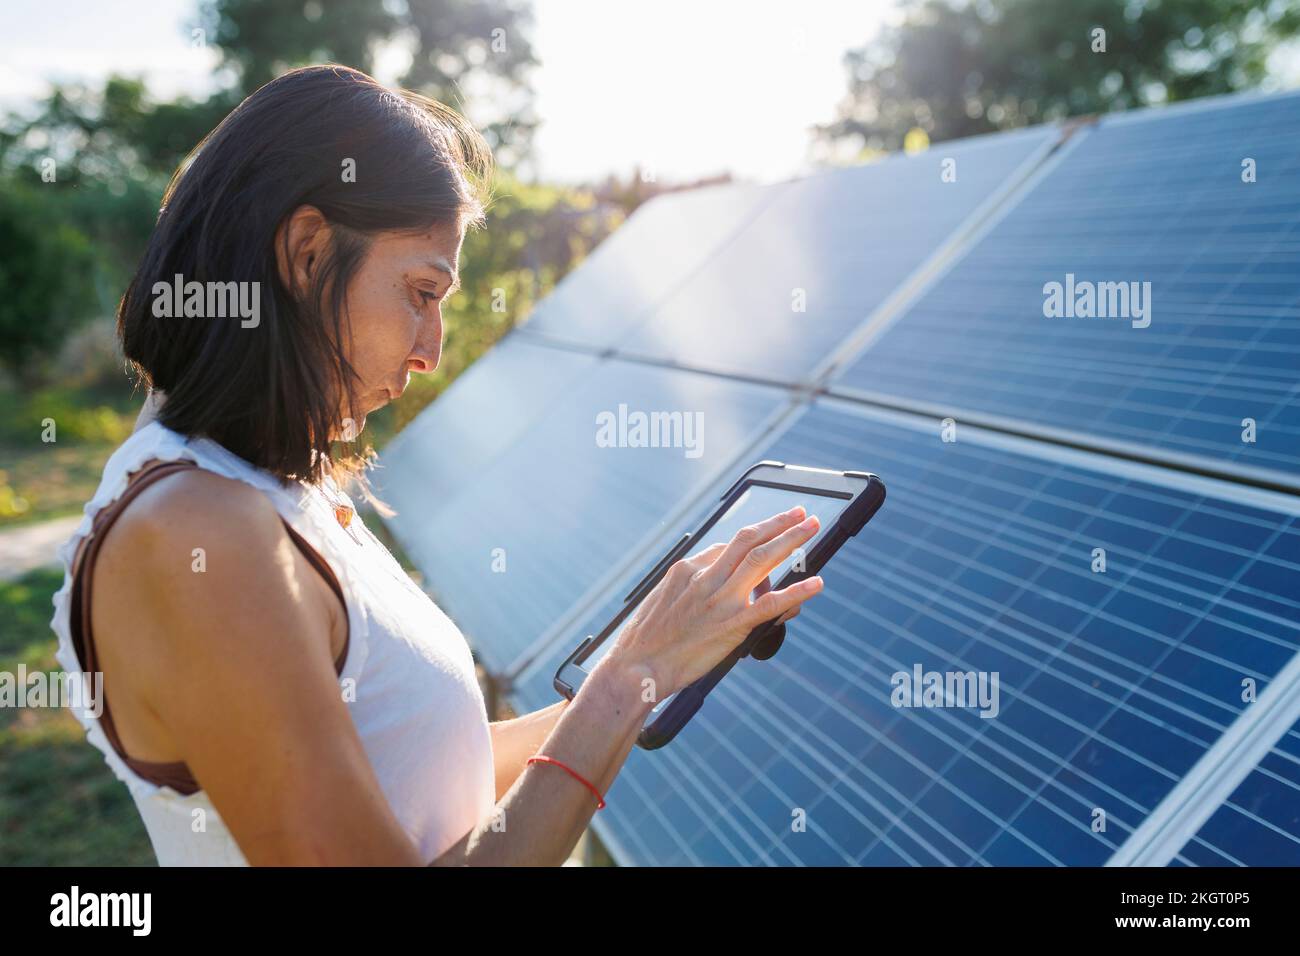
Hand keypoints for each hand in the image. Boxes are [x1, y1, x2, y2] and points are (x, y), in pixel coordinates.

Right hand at [594, 505, 823, 704]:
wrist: (636, 668)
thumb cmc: (645, 641)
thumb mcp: (662, 602)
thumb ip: (690, 590)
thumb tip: (716, 587)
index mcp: (686, 569)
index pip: (726, 547)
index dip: (752, 543)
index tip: (767, 542)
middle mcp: (704, 578)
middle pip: (748, 540)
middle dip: (777, 523)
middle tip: (801, 513)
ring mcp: (719, 600)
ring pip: (761, 560)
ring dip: (790, 539)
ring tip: (813, 527)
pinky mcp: (731, 626)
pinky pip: (770, 604)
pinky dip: (796, 591)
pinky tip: (815, 583)